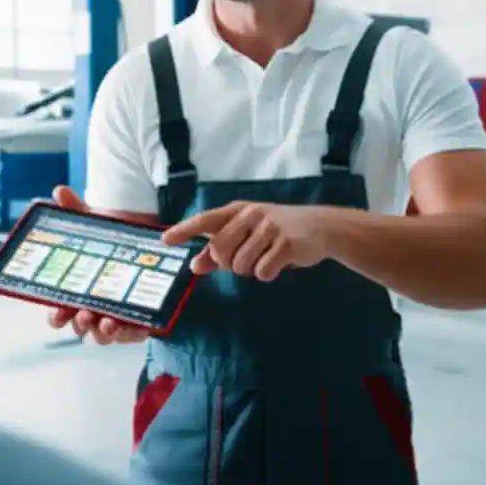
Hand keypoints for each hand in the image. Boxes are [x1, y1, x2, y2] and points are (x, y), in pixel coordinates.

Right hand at [44, 186, 151, 344]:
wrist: (142, 240)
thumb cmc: (110, 237)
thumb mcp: (93, 222)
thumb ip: (75, 208)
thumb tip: (58, 191)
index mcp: (74, 292)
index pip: (58, 312)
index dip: (56, 316)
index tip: (58, 313)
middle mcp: (90, 307)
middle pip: (79, 327)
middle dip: (81, 325)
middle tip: (87, 315)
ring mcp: (112, 315)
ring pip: (103, 336)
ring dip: (104, 334)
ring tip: (109, 322)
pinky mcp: (135, 318)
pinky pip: (133, 334)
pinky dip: (134, 334)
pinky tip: (140, 329)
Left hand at [162, 201, 329, 281]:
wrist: (320, 227)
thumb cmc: (276, 231)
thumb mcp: (247, 233)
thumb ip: (219, 249)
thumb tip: (195, 266)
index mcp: (238, 210)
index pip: (205, 220)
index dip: (184, 230)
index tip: (165, 240)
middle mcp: (251, 215)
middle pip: (221, 251)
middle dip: (228, 264)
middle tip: (246, 259)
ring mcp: (270, 228)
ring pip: (241, 265)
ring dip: (250, 270)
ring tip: (266, 257)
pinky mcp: (287, 244)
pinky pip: (263, 271)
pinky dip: (268, 274)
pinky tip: (279, 263)